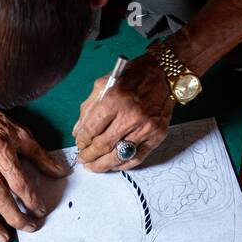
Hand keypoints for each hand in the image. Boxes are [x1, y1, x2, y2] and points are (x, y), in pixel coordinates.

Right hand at [0, 105, 69, 241]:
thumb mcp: (20, 134)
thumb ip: (40, 156)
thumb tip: (61, 172)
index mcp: (1, 154)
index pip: (20, 184)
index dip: (32, 200)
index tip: (41, 211)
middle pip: (1, 200)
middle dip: (17, 218)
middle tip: (30, 228)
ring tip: (3, 238)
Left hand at [73, 54, 172, 171]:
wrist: (163, 75)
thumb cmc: (131, 77)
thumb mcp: (103, 84)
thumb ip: (88, 108)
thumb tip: (78, 132)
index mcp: (114, 100)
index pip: (91, 129)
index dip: (82, 141)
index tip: (79, 144)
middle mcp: (130, 116)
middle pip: (103, 145)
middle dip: (89, 156)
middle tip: (83, 159)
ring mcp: (145, 128)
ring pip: (118, 155)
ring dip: (103, 165)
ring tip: (94, 167)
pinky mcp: (157, 136)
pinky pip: (136, 158)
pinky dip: (122, 165)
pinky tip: (113, 164)